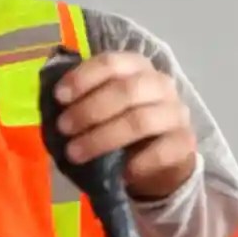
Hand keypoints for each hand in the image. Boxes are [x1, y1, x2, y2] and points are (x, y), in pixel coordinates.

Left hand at [53, 52, 197, 200]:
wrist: (158, 156)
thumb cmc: (120, 121)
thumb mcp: (103, 104)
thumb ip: (83, 98)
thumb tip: (51, 103)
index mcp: (136, 66)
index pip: (111, 63)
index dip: (83, 78)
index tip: (59, 97)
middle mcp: (160, 84)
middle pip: (125, 90)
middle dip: (89, 110)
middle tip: (63, 128)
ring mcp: (177, 112)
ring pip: (140, 121)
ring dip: (102, 138)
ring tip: (75, 153)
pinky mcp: (186, 142)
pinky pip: (162, 152)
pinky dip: (138, 163)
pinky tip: (120, 173)